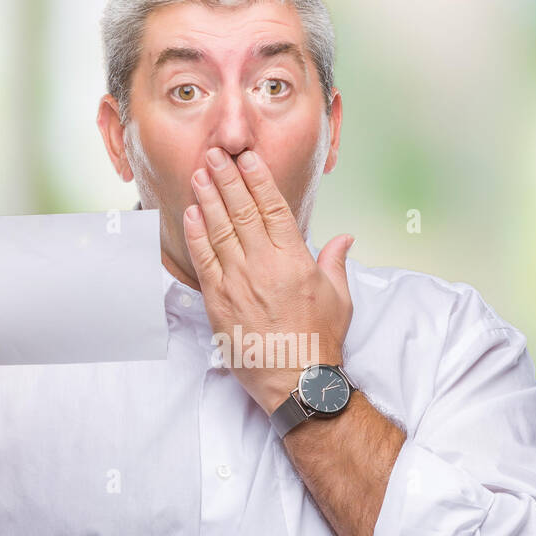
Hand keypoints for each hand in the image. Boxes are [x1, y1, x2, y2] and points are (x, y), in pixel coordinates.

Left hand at [182, 146, 353, 412]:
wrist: (298, 381)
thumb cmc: (320, 341)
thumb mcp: (339, 297)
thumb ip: (335, 262)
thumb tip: (344, 238)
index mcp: (294, 260)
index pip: (273, 208)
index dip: (258, 180)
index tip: (247, 158)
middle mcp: (264, 266)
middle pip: (241, 212)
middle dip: (227, 179)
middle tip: (215, 154)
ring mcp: (238, 283)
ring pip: (219, 231)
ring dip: (208, 199)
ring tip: (199, 173)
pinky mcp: (219, 302)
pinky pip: (204, 261)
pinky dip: (196, 235)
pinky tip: (191, 213)